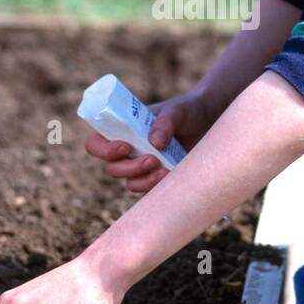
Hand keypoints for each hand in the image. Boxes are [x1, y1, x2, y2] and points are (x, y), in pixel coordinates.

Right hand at [83, 89, 218, 195]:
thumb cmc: (186, 111)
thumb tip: (154, 142)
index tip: (126, 147)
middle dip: (129, 168)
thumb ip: (165, 123)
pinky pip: (148, 193)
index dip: (104, 150)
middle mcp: (128, 150)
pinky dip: (156, 189)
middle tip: (152, 159)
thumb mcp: (176, 111)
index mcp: (122, 130)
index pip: (96, 144)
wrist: (208, 124)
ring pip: (129, 183)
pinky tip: (170, 178)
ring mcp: (142, 166)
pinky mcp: (157, 179)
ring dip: (143, 181)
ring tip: (164, 170)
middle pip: (112, 168)